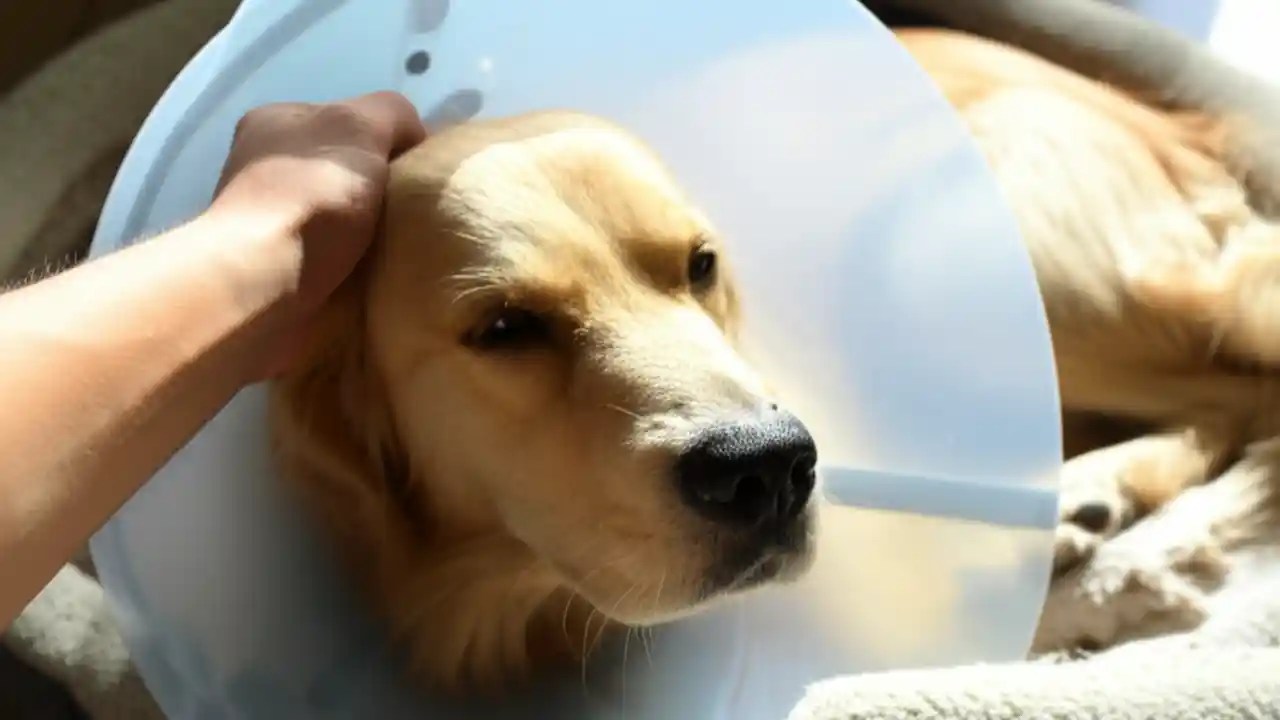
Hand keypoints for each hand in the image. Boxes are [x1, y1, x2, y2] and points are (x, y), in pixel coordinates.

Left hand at [207, 91, 425, 377]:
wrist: (261, 287)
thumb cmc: (310, 197)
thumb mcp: (360, 127)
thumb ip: (391, 114)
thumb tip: (411, 138)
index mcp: (277, 122)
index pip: (350, 119)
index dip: (390, 142)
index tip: (416, 172)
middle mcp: (265, 165)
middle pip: (347, 170)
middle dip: (381, 190)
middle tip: (413, 214)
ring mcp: (267, 220)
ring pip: (341, 217)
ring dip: (371, 234)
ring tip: (401, 251)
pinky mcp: (274, 270)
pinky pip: (332, 259)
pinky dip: (355, 267)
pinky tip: (375, 276)